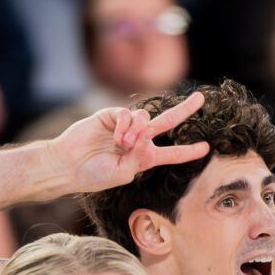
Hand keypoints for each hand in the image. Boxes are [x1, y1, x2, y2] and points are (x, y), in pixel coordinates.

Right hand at [51, 94, 209, 195]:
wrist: (69, 165)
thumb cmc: (94, 175)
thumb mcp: (124, 173)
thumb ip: (140, 156)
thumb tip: (147, 133)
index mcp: (143, 158)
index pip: (171, 154)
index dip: (188, 151)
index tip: (206, 148)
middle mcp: (137, 139)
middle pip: (167, 122)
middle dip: (185, 110)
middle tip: (201, 99)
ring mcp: (125, 126)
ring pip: (146, 119)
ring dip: (138, 132)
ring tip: (122, 145)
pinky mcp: (112, 115)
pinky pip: (128, 114)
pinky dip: (125, 126)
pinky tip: (116, 137)